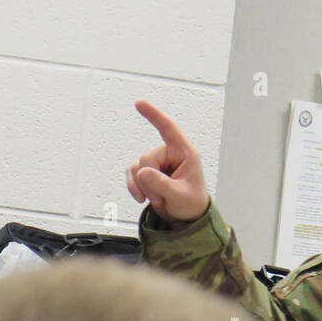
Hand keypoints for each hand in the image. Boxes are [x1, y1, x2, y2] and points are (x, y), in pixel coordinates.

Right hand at [125, 99, 209, 222]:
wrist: (186, 217)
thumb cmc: (191, 203)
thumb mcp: (180, 196)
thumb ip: (162, 184)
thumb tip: (142, 172)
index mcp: (184, 153)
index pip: (168, 129)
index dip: (154, 115)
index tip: (139, 103)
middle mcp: (169, 154)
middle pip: (146, 158)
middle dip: (149, 181)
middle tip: (161, 197)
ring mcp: (156, 162)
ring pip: (136, 168)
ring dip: (143, 187)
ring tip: (158, 198)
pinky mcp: (145, 171)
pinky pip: (131, 174)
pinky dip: (133, 187)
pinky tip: (142, 198)